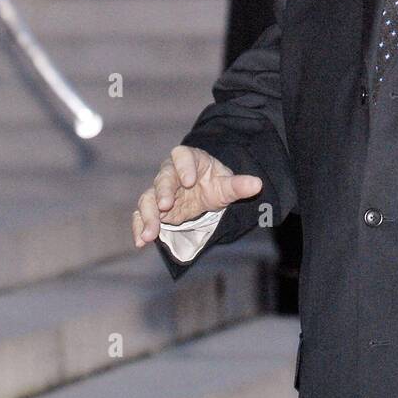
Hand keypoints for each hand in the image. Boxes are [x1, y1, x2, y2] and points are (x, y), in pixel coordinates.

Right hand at [132, 145, 262, 248]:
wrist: (202, 193)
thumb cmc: (213, 183)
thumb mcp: (226, 185)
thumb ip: (238, 185)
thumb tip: (258, 184)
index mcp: (188, 159)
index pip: (181, 156)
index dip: (184, 167)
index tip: (189, 180)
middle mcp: (170, 173)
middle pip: (162, 179)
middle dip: (162, 192)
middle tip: (164, 206)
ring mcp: (159, 191)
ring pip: (148, 199)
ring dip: (148, 216)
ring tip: (150, 234)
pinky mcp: (153, 209)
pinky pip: (141, 216)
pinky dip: (140, 228)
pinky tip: (141, 242)